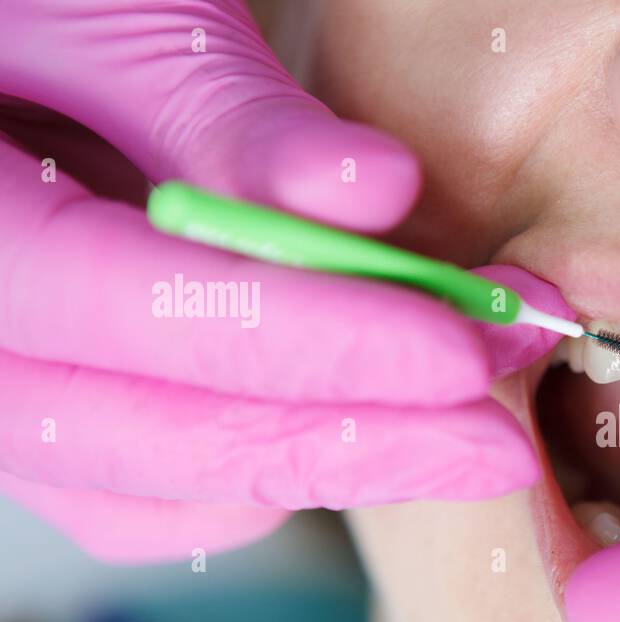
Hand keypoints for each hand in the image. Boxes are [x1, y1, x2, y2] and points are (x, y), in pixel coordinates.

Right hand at [0, 1, 563, 561]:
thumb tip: (376, 195)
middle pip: (166, 442)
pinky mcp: (56, 418)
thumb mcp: (123, 16)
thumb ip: (231, 115)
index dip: (321, 344)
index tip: (461, 352)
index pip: (148, 315)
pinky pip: (151, 502)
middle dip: (358, 446)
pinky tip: (353, 431)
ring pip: (165, 492)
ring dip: (327, 470)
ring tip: (457, 427)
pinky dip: (262, 480)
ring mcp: (7, 395)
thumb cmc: (41, 9)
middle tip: (498, 439)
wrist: (11, 59)